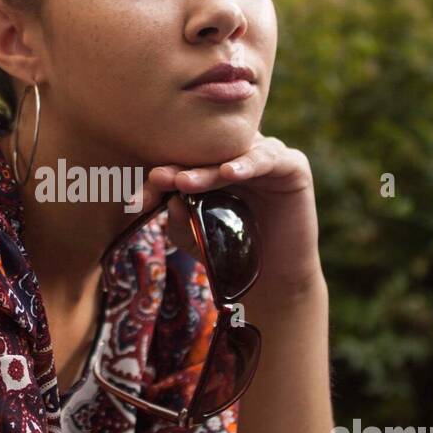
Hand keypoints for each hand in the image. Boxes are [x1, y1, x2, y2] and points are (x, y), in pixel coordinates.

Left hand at [140, 133, 323, 294]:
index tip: (139, 200)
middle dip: (180, 167)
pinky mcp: (293, 166)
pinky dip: (247, 164)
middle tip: (159, 180)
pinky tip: (229, 173)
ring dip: (207, 169)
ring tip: (185, 182)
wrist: (272, 279)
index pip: (183, 160)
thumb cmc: (229, 252)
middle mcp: (240, 154)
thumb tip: (169, 199)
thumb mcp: (195, 237)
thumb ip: (180, 220)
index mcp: (213, 164)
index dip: (160, 177)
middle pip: (206, 152)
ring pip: (233, 154)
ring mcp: (266, 156)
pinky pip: (268, 159)